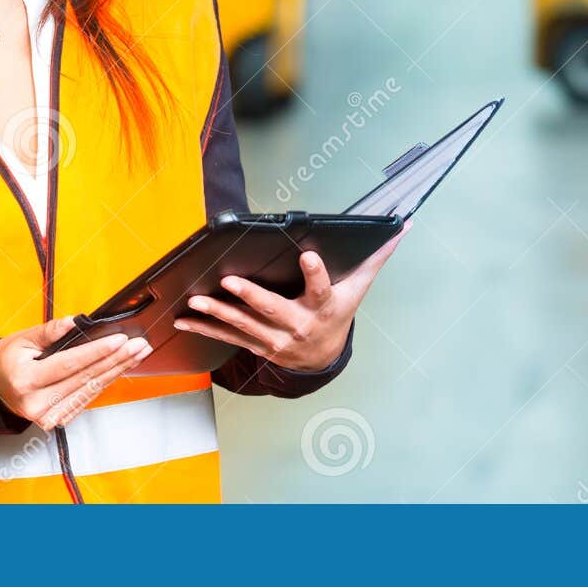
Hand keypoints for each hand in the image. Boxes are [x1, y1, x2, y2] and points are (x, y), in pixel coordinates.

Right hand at [0, 316, 150, 431]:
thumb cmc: (9, 360)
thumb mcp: (23, 339)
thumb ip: (50, 331)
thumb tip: (74, 322)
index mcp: (26, 381)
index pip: (69, 364)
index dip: (97, 351)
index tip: (120, 340)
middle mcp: (36, 403)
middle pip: (85, 379)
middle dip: (116, 360)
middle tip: (139, 345)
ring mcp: (47, 417)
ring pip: (90, 391)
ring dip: (117, 371)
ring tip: (137, 355)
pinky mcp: (56, 422)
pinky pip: (86, 400)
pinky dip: (104, 383)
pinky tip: (119, 369)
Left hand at [174, 223, 409, 370]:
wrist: (323, 360)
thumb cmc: (338, 315)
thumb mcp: (357, 289)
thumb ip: (375, 258)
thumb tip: (402, 226)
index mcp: (323, 308)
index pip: (322, 289)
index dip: (316, 273)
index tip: (308, 255)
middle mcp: (298, 326)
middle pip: (273, 310)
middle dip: (251, 296)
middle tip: (230, 281)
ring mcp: (274, 339)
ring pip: (244, 325)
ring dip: (218, 313)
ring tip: (198, 299)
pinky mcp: (256, 346)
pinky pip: (228, 337)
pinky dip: (205, 328)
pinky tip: (185, 319)